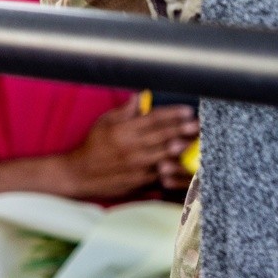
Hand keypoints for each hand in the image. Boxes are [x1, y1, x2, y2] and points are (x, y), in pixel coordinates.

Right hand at [63, 99, 200, 200]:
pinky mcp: (139, 181)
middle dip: (184, 130)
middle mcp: (132, 148)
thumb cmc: (92, 146)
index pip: (154, 119)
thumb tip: (140, 96)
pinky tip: (188, 165)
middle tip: (199, 125)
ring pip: (166, 156)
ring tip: (199, 143)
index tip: (188, 111)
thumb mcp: (103, 123)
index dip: (173, 114)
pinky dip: (174, 169)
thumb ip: (124, 111)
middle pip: (164, 136)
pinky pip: (161, 174)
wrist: (78, 175)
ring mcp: (137, 166)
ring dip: (183, 149)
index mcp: (124, 131)